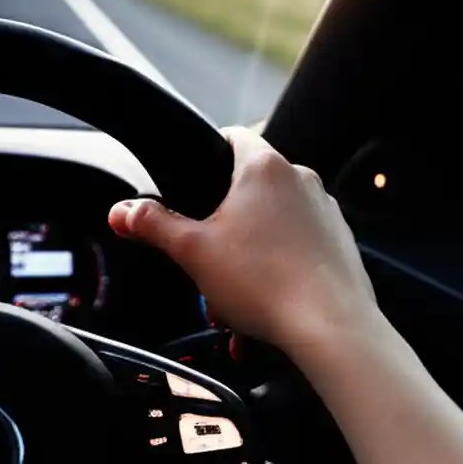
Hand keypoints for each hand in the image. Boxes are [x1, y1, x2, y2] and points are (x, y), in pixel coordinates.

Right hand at [108, 126, 380, 357]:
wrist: (330, 327)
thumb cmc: (263, 283)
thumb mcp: (192, 251)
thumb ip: (153, 225)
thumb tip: (122, 211)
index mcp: (264, 167)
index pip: (231, 137)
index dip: (206, 153)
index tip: (192, 178)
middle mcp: (301, 180)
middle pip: (248, 189)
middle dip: (222, 224)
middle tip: (204, 258)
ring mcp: (326, 212)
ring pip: (272, 224)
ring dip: (247, 254)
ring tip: (231, 297)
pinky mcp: (340, 244)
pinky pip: (298, 250)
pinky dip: (276, 271)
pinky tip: (261, 306)